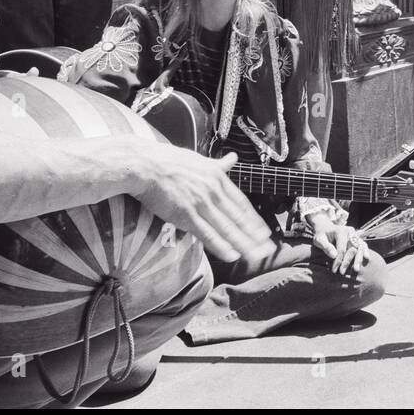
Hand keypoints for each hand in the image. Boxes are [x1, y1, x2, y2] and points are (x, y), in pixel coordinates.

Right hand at [125, 144, 271, 263]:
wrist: (145, 165)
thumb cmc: (169, 161)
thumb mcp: (200, 160)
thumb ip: (219, 164)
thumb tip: (232, 158)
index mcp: (218, 179)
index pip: (241, 204)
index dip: (254, 220)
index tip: (265, 233)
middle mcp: (213, 192)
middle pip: (238, 218)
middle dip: (255, 236)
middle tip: (268, 249)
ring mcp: (201, 204)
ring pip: (227, 228)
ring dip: (244, 244)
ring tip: (256, 255)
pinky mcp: (185, 215)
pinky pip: (207, 234)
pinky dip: (221, 245)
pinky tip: (232, 255)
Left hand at [312, 219, 367, 275]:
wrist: (326, 229)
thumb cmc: (322, 236)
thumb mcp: (319, 240)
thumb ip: (326, 246)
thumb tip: (334, 256)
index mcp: (341, 231)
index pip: (341, 248)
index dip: (338, 260)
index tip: (334, 270)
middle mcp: (350, 232)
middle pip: (352, 248)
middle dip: (348, 261)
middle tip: (343, 272)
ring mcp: (355, 235)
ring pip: (360, 247)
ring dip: (359, 258)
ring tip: (356, 269)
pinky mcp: (357, 239)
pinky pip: (363, 245)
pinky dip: (365, 251)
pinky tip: (367, 258)